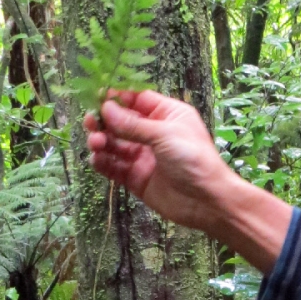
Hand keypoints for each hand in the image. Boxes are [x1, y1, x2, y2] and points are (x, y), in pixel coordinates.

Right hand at [85, 90, 235, 234]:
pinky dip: (103, 162)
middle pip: (120, 122)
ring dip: (101, 142)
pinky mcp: (137, 178)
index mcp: (167, 116)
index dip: (116, 98)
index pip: (137, 100)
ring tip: (97, 144)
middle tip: (92, 124)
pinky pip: (114, 167)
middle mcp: (154, 134)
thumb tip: (106, 108)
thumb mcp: (165, 134)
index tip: (97, 98)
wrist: (208, 201)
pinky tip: (98, 160)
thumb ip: (133, 124)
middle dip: (104, 121)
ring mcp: (145, 157)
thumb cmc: (195, 160)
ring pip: (114, 144)